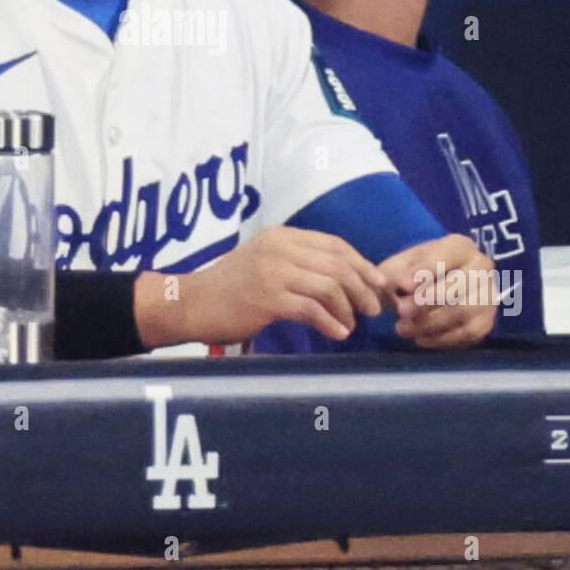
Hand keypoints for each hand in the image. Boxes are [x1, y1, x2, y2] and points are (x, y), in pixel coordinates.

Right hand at [135, 226, 389, 347]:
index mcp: (281, 236)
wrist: (193, 303)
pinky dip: (331, 322)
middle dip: (362, 287)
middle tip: (373, 308)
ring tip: (354, 323)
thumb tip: (341, 278)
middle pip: (337, 263)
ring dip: (348, 307)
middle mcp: (279, 248)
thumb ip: (296, 262)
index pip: (334, 244)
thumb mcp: (264, 261)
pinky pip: (312, 309)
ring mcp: (273, 272)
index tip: (377, 283)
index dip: (361, 264)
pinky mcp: (268, 298)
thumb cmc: (230, 288)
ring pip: (329, 286)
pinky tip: (338, 333)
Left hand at [378, 233, 497, 348]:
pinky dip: (442, 338)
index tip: (405, 285)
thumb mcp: (398, 267)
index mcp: (460, 246)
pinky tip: (420, 338)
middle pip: (458, 286)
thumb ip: (394, 273)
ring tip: (403, 328)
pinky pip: (468, 333)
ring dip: (431, 324)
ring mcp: (488, 294)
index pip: (448, 255)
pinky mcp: (487, 320)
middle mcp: (481, 266)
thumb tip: (397, 284)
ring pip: (464, 312)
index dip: (427, 270)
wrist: (431, 289)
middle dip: (427, 301)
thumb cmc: (414, 273)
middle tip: (401, 311)